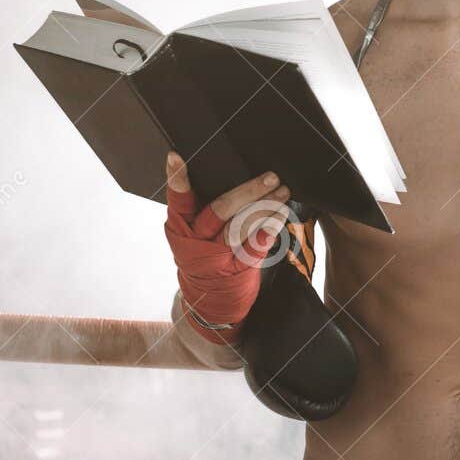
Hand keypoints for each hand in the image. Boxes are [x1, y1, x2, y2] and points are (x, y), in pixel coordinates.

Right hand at [163, 152, 292, 340]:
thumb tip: (235, 172)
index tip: (176, 156)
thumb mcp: (194, 233)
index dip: (176, 177)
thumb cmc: (204, 255)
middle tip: (271, 176)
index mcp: (181, 225)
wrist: (209, 302)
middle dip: (248, 190)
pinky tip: (280, 214)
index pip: (178, 198)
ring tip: (282, 191)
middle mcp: (195, 239)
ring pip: (241, 225)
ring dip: (266, 205)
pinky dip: (270, 227)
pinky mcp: (236, 268)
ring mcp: (216, 255)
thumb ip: (205, 206)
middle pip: (220, 209)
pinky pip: (255, 244)